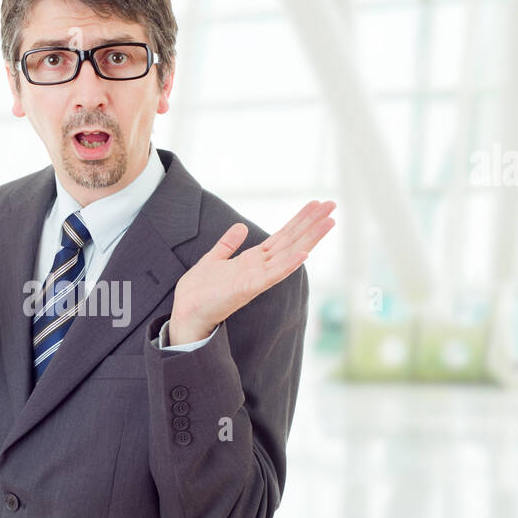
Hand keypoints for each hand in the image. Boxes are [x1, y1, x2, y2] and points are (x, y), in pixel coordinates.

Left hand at [168, 200, 335, 343]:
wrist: (185, 313)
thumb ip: (228, 244)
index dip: (299, 220)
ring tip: (329, 222)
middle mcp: (259, 267)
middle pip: (291, 240)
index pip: (282, 236)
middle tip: (332, 204)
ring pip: (289, 254)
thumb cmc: (199, 292)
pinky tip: (305, 254)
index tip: (316, 204)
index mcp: (253, 260)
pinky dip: (288, 264)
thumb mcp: (213, 259)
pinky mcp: (248, 288)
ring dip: (310, 238)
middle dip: (312, 222)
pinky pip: (273, 275)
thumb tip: (241, 227)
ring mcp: (257, 278)